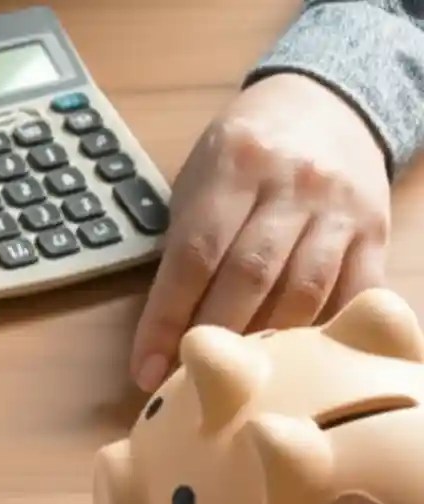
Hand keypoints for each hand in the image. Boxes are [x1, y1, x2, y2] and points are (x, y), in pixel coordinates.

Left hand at [130, 73, 391, 391]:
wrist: (326, 103)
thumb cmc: (244, 153)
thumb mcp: (200, 176)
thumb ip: (186, 241)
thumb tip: (163, 328)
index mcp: (234, 166)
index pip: (194, 255)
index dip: (166, 318)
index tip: (146, 369)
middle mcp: (291, 185)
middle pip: (250, 277)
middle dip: (214, 338)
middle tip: (188, 383)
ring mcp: (338, 210)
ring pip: (304, 292)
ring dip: (267, 346)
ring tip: (238, 382)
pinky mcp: (376, 232)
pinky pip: (356, 295)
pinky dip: (327, 335)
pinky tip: (299, 365)